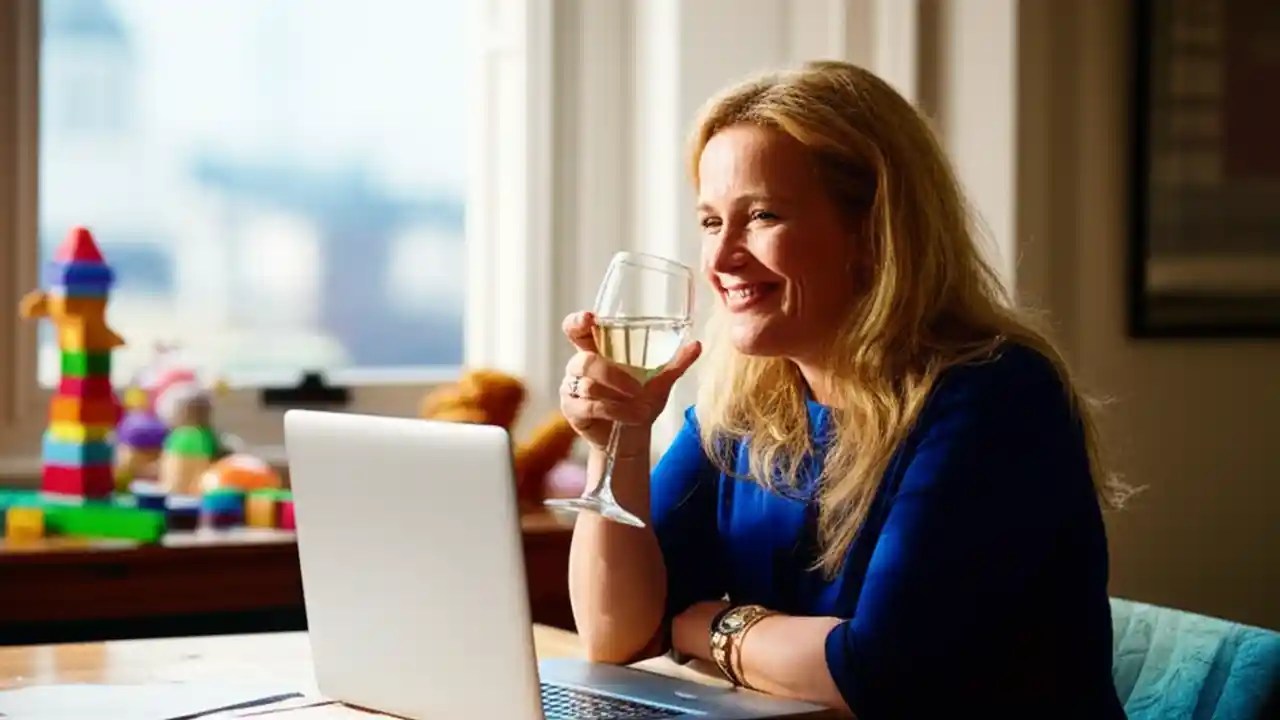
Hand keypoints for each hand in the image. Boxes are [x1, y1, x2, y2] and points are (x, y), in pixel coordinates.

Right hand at [560, 311, 700, 453]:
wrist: (632, 438)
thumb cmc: (640, 403)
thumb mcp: (660, 382)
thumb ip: (676, 363)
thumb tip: (697, 344)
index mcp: (597, 350)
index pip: (577, 329)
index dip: (577, 322)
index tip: (589, 318)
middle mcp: (580, 366)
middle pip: (584, 360)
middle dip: (611, 374)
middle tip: (637, 389)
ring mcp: (572, 388)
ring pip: (588, 386)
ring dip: (619, 399)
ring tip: (640, 408)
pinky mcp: (572, 409)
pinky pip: (589, 406)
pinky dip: (613, 411)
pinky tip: (628, 417)